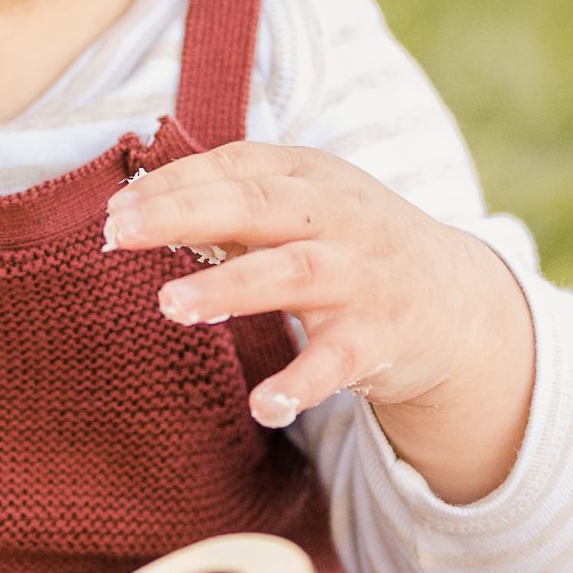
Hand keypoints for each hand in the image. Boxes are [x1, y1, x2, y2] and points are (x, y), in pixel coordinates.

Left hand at [101, 142, 535, 503]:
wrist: (455, 302)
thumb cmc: (351, 247)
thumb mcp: (302, 210)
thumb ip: (230, 210)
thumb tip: (134, 214)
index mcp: (311, 177)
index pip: (237, 166)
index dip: (176, 183)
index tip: (118, 206)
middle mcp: (338, 219)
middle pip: (259, 205)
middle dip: (187, 214)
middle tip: (121, 233)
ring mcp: (361, 277)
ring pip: (293, 274)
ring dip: (231, 286)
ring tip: (171, 305)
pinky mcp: (378, 338)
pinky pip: (336, 363)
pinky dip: (301, 384)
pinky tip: (264, 406)